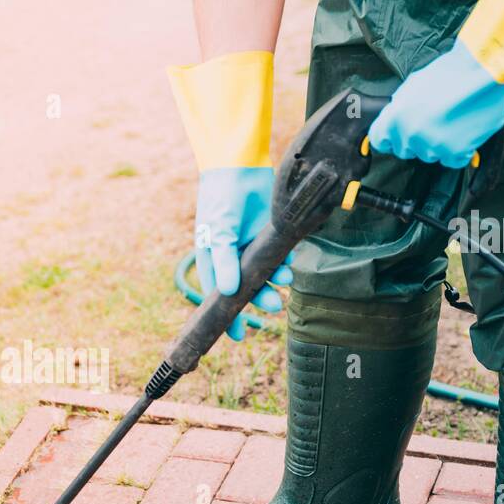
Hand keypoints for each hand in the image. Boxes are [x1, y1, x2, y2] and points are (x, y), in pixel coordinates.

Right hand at [194, 166, 292, 341]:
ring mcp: (251, 246)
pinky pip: (279, 254)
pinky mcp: (269, 234)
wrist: (239, 167)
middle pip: (247, 288)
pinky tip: (290, 260)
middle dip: (262, 298)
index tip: (238, 336)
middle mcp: (232, 257)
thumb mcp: (218, 232)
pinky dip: (285, 260)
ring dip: (277, 279)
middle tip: (276, 305)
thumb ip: (224, 263)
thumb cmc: (220, 200)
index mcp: (213, 260)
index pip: (219, 296)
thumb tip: (227, 293)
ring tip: (286, 279)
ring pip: (266, 273)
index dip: (228, 316)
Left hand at [367, 41, 503, 168]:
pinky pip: (452, 161)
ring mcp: (432, 146)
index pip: (379, 141)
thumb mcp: (413, 85)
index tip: (399, 135)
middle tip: (434, 122)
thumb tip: (395, 119)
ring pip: (430, 155)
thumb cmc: (450, 72)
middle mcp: (410, 135)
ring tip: (453, 121)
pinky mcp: (455, 152)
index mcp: (395, 117)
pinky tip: (464, 132)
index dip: (390, 138)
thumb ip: (400, 106)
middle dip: (416, 139)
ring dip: (439, 144)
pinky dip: (458, 151)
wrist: (484, 70)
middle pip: (406, 150)